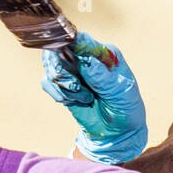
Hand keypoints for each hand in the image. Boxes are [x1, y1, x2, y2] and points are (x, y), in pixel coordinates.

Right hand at [40, 32, 147, 163]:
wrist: (117, 132)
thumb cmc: (125, 109)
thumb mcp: (120, 93)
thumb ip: (103, 77)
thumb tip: (86, 61)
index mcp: (104, 53)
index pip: (82, 40)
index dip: (69, 43)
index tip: (62, 48)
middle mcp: (86, 58)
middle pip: (58, 49)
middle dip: (61, 70)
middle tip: (74, 86)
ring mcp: (73, 70)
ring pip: (51, 67)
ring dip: (64, 86)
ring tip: (85, 98)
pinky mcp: (63, 84)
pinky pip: (47, 82)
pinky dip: (57, 93)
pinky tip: (74, 101)